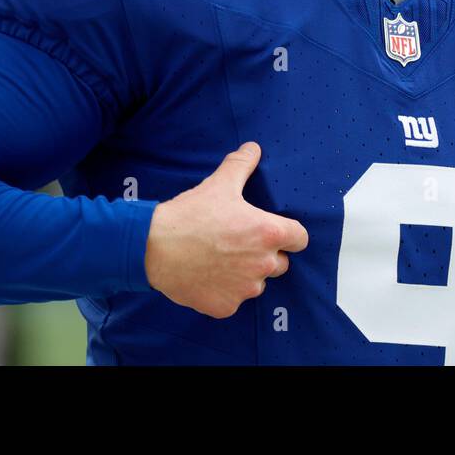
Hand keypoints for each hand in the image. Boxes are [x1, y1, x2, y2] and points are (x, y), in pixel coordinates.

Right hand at [144, 142, 307, 319]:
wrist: (154, 247)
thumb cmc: (191, 215)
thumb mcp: (220, 183)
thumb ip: (242, 165)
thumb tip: (254, 148)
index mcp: (268, 233)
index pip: (300, 238)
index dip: (289, 233)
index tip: (275, 230)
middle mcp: (263, 264)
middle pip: (281, 263)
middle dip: (267, 254)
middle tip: (241, 243)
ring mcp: (245, 289)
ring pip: (258, 283)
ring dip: (247, 274)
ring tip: (223, 259)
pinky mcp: (226, 306)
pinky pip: (234, 299)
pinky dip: (225, 291)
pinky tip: (208, 275)